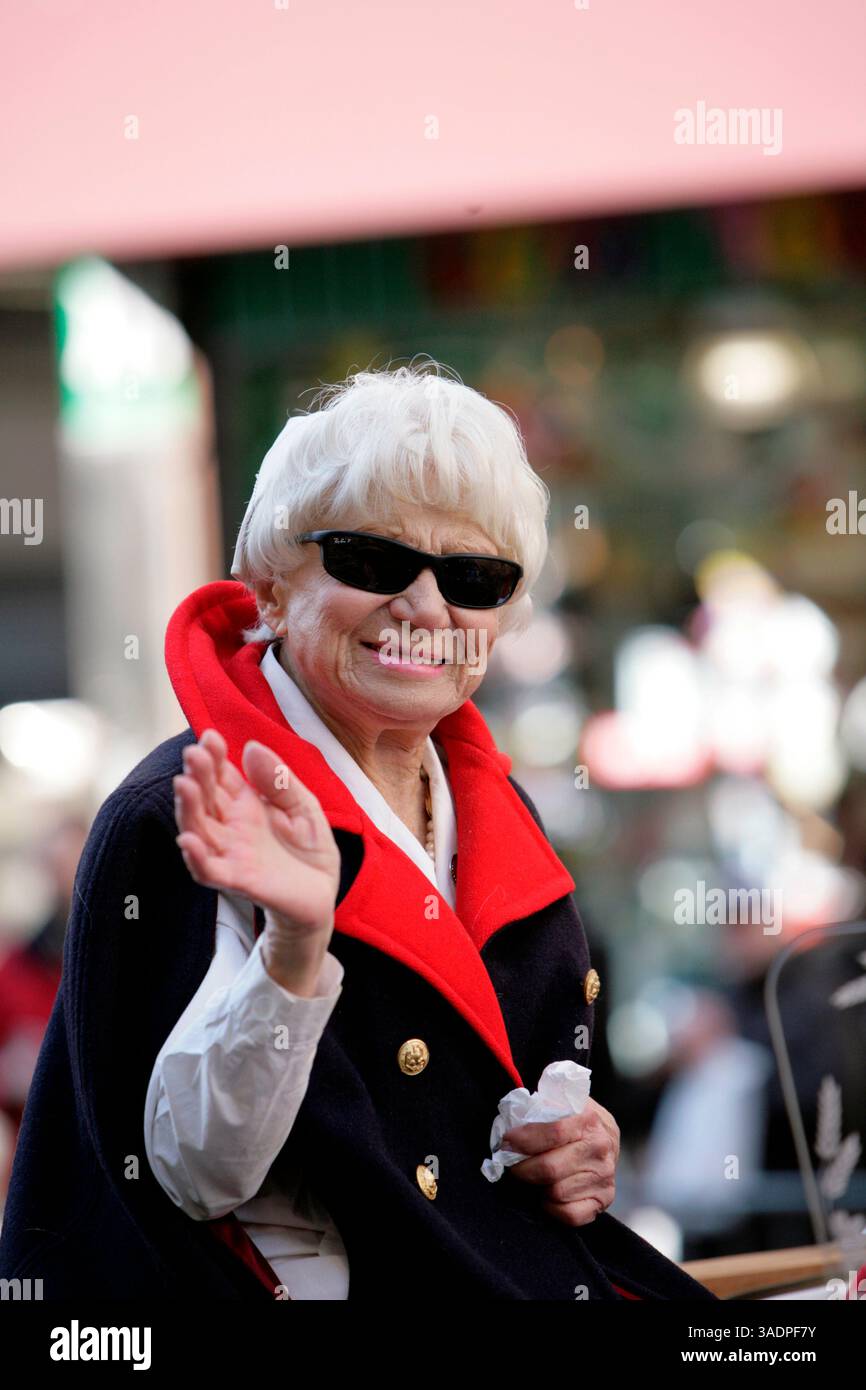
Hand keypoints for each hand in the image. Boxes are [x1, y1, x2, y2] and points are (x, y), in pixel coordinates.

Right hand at [172, 727, 340, 936]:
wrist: (323, 894)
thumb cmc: (309, 850)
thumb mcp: (303, 806)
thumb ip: (279, 781)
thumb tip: (251, 747)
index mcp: (246, 803)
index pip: (222, 776)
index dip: (213, 756)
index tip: (209, 737)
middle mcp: (231, 826)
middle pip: (205, 798)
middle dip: (197, 775)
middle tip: (192, 754)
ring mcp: (231, 853)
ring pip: (199, 830)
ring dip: (188, 809)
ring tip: (183, 784)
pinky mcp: (239, 881)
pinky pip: (210, 870)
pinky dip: (196, 858)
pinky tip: (188, 841)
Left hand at [501, 1097, 619, 1227]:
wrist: (605, 1137)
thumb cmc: (575, 1120)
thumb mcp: (561, 1103)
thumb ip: (540, 1107)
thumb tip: (511, 1118)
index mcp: (588, 1120)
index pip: (553, 1133)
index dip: (524, 1140)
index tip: (507, 1143)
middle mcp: (599, 1149)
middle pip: (549, 1168)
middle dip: (522, 1168)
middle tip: (512, 1163)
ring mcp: (603, 1176)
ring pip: (556, 1192)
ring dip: (537, 1186)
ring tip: (533, 1175)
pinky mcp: (604, 1199)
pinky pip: (570, 1214)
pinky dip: (553, 1208)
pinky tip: (548, 1194)